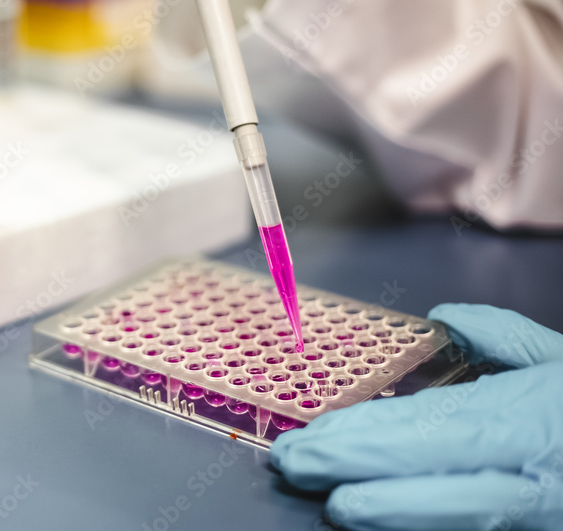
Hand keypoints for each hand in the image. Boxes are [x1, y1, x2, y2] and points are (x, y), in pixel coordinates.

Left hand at [271, 303, 562, 530]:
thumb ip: (502, 338)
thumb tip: (442, 320)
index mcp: (534, 417)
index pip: (434, 427)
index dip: (369, 437)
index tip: (313, 434)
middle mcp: (535, 472)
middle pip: (436, 478)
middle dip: (359, 476)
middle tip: (294, 468)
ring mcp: (543, 513)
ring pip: (460, 518)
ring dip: (392, 513)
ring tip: (334, 505)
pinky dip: (432, 526)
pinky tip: (387, 520)